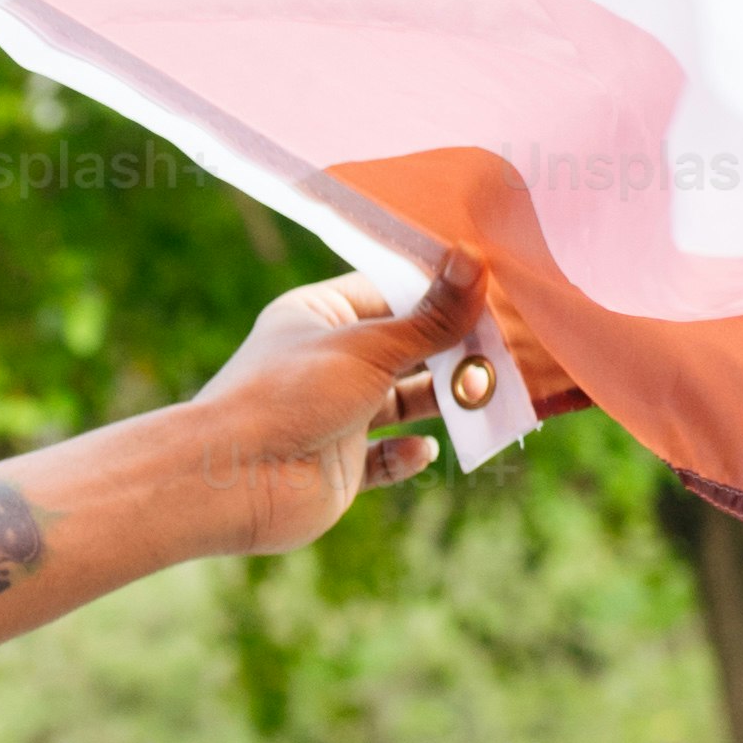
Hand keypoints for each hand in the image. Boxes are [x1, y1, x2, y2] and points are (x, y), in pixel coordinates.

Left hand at [177, 249, 487, 556]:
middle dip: (452, 349)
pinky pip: (385, 458)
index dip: (437, 290)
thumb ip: (430, 317)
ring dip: (442, 400)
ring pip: (403, 402)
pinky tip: (423, 448)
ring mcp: (333, 416)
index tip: (493, 285)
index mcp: (318, 317)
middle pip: (404, 348)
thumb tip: (476, 262)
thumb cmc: (289, 395)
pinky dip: (407, 454)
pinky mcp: (338, 468)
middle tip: (510, 345)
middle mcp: (326, 362)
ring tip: (486, 394)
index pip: (388, 291)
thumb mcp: (369, 347)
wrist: (233, 481)